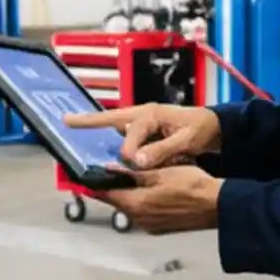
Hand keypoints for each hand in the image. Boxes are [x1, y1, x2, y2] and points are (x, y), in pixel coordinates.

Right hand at [64, 103, 221, 168]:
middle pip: (107, 118)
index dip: (129, 152)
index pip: (130, 135)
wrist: (213, 126)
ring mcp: (140, 122)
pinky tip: (93, 136)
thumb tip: (138, 161)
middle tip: (67, 121)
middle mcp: (141, 115)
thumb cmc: (201, 130)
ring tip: (72, 123)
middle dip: (86, 120)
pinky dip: (108, 135)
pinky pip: (120, 134)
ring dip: (95, 126)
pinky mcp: (141, 130)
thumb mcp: (186, 141)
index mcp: (151, 115)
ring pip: (111, 126)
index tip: (130, 164)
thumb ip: (163, 150)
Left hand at [100, 165, 222, 234]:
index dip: (95, 182)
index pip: (105, 194)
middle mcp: (139, 219)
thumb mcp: (159, 172)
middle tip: (111, 169)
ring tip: (131, 176)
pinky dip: (142, 201)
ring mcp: (150, 225)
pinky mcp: (161, 227)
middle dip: (113, 186)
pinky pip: (144, 212)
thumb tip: (110, 168)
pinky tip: (150, 189)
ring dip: (129, 193)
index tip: (88, 173)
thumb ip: (132, 172)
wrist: (216, 205)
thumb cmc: (190, 185)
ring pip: (131, 206)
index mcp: (135, 205)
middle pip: (118, 201)